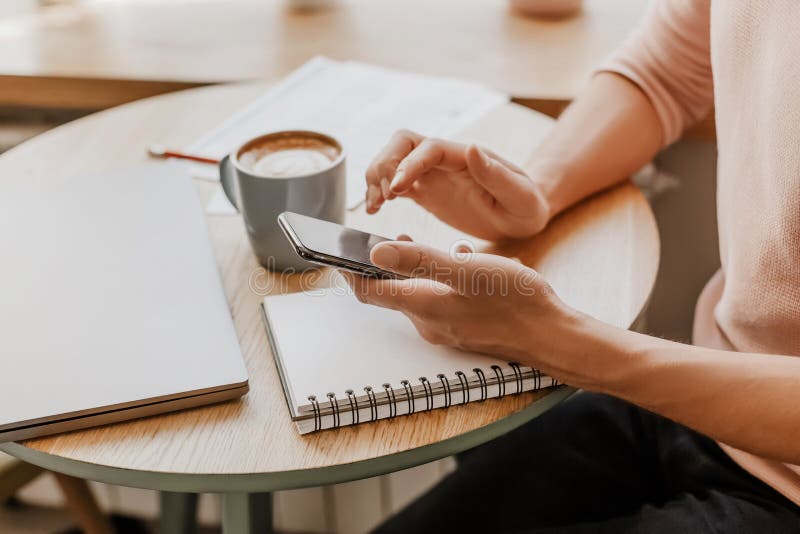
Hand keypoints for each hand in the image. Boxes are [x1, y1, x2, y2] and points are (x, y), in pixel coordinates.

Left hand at [343, 239, 575, 364]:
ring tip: (432, 246)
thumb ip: (420, 262)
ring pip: (419, 294)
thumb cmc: (514, 300)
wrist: (552, 335)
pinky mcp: (465, 328)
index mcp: (423, 307)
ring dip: (419, 269)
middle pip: (392, 292)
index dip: (349, 271)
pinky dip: (442, 280)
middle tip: (395, 238)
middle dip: (388, 264)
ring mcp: (448, 328)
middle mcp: (429, 323)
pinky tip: (464, 262)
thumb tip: (376, 254)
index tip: (336, 251)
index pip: (369, 292)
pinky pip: (441, 300)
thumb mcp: (465, 271)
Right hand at [364, 130, 551, 240]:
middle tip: (384, 198)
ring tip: (375, 207)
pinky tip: (375, 211)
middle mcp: (444, 160)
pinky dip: (379, 193)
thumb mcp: (520, 195)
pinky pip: (394, 184)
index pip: (428, 148)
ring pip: (392, 161)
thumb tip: (472, 148)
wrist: (522, 218)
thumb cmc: (526, 206)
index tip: (397, 188)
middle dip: (385, 165)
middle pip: (402, 144)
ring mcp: (432, 174)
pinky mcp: (424, 191)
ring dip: (376, 178)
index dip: (408, 163)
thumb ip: (497, 175)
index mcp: (466, 157)